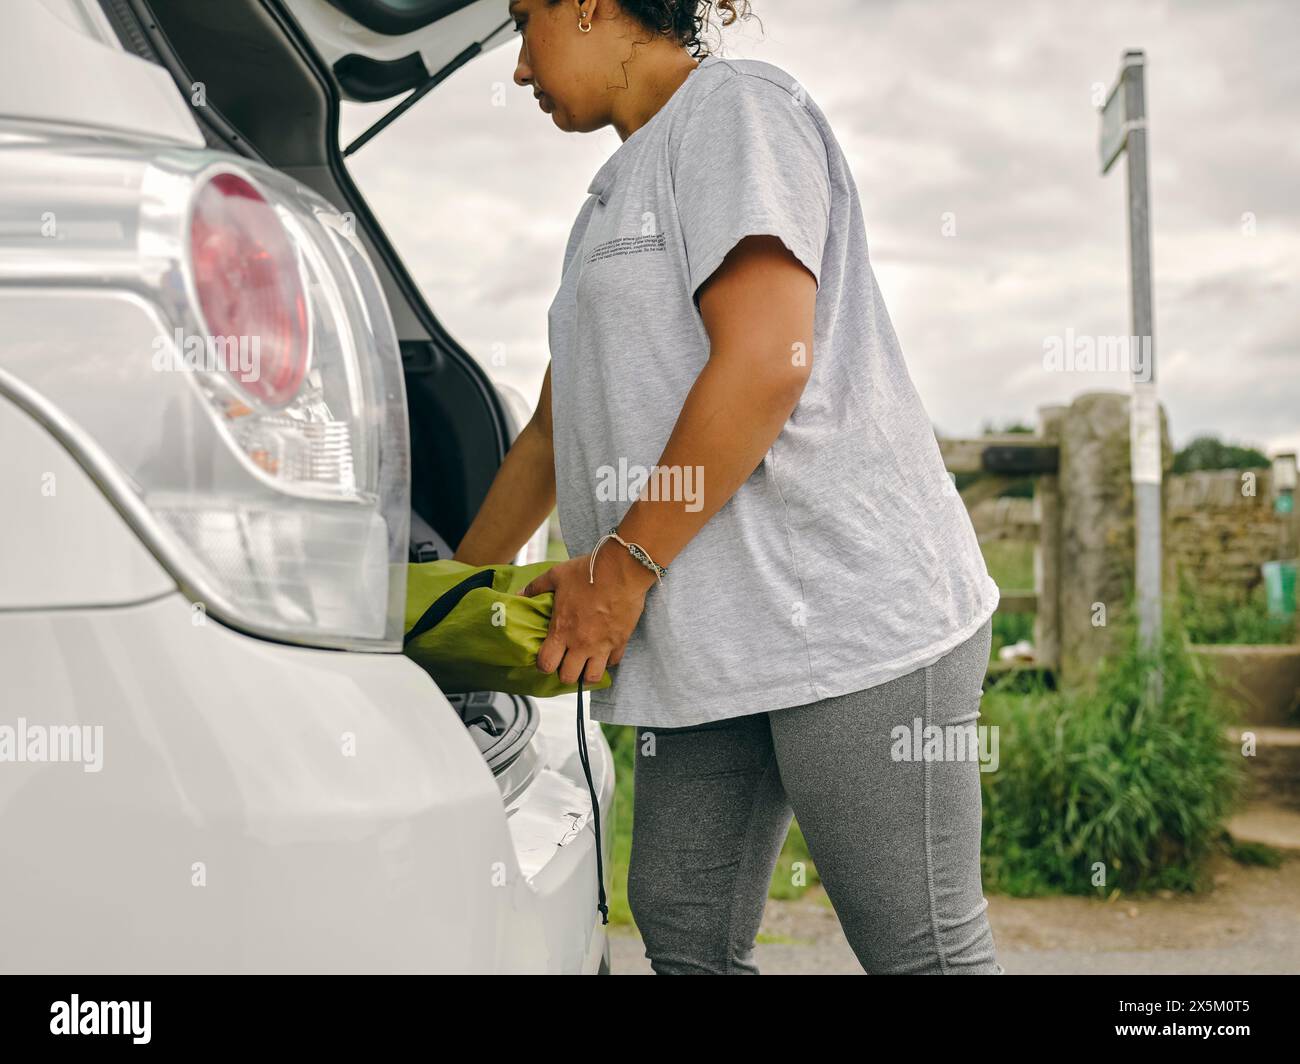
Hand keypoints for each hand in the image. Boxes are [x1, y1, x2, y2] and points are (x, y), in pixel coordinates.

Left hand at [518, 543, 656, 684]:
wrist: (622, 569)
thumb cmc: (587, 572)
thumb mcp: (556, 575)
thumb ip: (536, 587)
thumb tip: (519, 594)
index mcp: (562, 630)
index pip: (546, 664)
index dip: (543, 664)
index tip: (546, 657)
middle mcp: (581, 643)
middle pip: (568, 677)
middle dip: (564, 672)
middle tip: (566, 660)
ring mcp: (602, 645)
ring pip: (592, 677)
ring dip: (586, 673)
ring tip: (585, 662)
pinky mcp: (620, 641)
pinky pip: (613, 662)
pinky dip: (607, 660)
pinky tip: (603, 650)